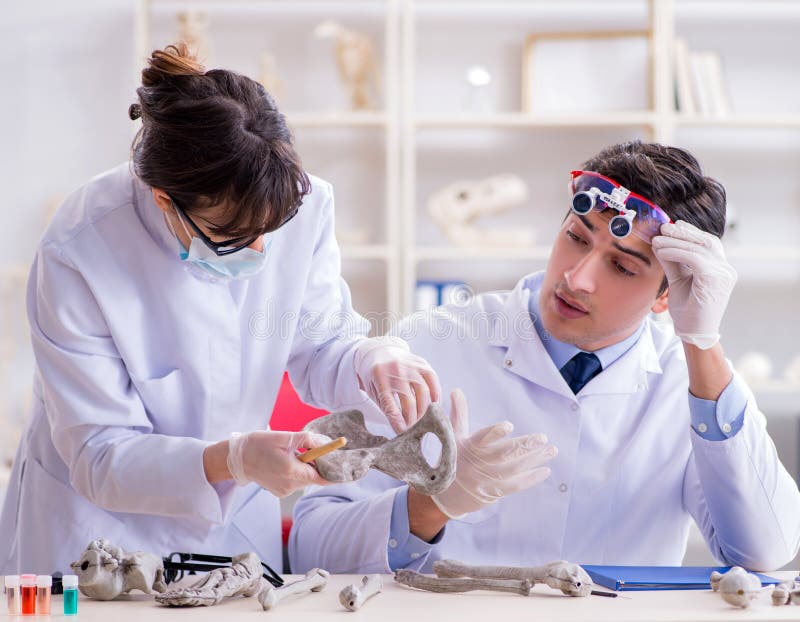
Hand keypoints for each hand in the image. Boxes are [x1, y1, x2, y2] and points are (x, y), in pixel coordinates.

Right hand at [226, 430, 330, 496]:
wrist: (235, 459)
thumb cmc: (258, 445)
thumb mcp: (284, 437)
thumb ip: (307, 440)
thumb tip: (324, 443)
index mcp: (292, 472)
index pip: (322, 478)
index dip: (335, 474)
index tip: (345, 469)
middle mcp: (289, 485)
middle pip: (313, 477)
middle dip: (315, 464)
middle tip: (308, 449)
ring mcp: (283, 491)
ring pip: (303, 478)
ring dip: (303, 467)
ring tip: (289, 454)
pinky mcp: (278, 491)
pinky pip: (294, 481)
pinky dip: (294, 472)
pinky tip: (282, 462)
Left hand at [353, 336, 441, 433]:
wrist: (379, 351)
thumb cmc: (376, 376)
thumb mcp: (374, 391)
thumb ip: (386, 407)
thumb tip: (402, 428)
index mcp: (379, 376)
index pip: (390, 404)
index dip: (398, 421)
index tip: (403, 433)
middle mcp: (395, 368)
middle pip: (408, 400)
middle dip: (412, 419)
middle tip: (413, 430)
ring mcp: (410, 364)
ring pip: (423, 392)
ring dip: (424, 410)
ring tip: (422, 420)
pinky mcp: (422, 362)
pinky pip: (432, 380)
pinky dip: (435, 395)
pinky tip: (433, 406)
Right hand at [431, 389, 555, 518]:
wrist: (444, 496)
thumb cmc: (452, 459)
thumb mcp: (453, 437)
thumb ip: (458, 414)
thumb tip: (456, 390)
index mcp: (467, 447)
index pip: (481, 439)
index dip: (494, 433)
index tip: (509, 425)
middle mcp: (476, 464)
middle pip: (503, 454)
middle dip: (524, 445)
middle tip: (543, 438)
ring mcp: (485, 480)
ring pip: (513, 469)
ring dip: (534, 460)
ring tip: (552, 450)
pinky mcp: (493, 492)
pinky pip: (515, 485)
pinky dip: (531, 478)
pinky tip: (545, 469)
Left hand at [652, 220, 736, 349]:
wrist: (694, 334)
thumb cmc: (687, 311)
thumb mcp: (678, 281)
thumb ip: (673, 262)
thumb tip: (660, 243)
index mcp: (720, 269)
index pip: (708, 243)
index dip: (691, 232)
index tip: (673, 226)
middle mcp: (725, 269)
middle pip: (705, 242)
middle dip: (682, 233)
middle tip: (662, 228)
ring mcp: (723, 274)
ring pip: (698, 248)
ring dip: (675, 241)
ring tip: (657, 239)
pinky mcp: (714, 279)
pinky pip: (694, 259)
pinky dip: (676, 252)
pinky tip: (661, 251)